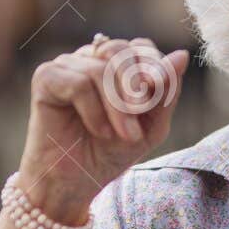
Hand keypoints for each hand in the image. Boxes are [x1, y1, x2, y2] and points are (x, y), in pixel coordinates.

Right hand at [18, 35, 188, 222]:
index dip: (153, 68)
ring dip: (117, 108)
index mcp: (117, 65)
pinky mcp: (46, 78)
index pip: (141, 46)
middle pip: (121, 51)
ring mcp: (67, 65)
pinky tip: (98, 130)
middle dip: (136, 89)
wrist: (77, 181)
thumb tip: (182, 55)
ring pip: (102, 69)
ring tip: (121, 135)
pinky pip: (79, 83)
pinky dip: (94, 111)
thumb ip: (167, 90)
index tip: (155, 96)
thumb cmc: (112, 151)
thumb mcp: (152, 124)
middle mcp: (91, 59)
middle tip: (138, 121)